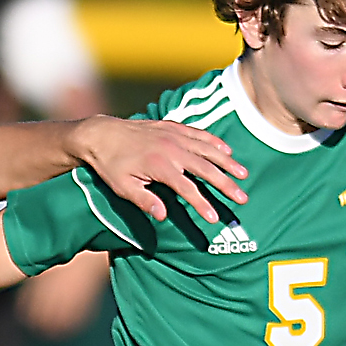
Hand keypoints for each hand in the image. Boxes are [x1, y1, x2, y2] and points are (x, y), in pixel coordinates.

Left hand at [72, 116, 247, 222]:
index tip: (214, 219)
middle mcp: (171, 148)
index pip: (188, 189)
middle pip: (206, 168)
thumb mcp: (122, 187)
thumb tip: (164, 216)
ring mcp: (173, 135)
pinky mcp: (172, 126)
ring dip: (227, 162)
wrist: (101, 134)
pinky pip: (199, 134)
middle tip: (243, 198)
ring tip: (243, 174)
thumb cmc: (110, 165)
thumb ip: (144, 201)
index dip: (202, 204)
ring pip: (208, 149)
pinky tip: (226, 150)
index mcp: (159, 166)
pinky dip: (214, 142)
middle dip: (226, 184)